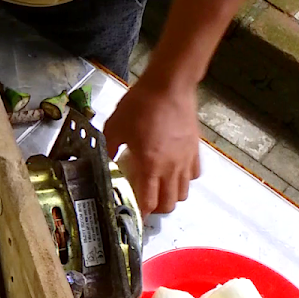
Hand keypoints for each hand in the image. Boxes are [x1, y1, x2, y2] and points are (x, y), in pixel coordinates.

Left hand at [103, 74, 200, 215]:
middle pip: (170, 203)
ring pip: (184, 192)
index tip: (133, 212)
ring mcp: (186, 159)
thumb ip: (108, 148)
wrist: (169, 85)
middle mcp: (171, 167)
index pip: (149, 202)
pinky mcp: (195, 149)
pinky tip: (174, 170)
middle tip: (145, 200)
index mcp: (150, 165)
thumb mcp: (114, 126)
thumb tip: (103, 162)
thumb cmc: (140, 105)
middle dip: (157, 208)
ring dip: (171, 195)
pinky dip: (184, 179)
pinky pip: (193, 174)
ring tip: (159, 187)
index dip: (141, 212)